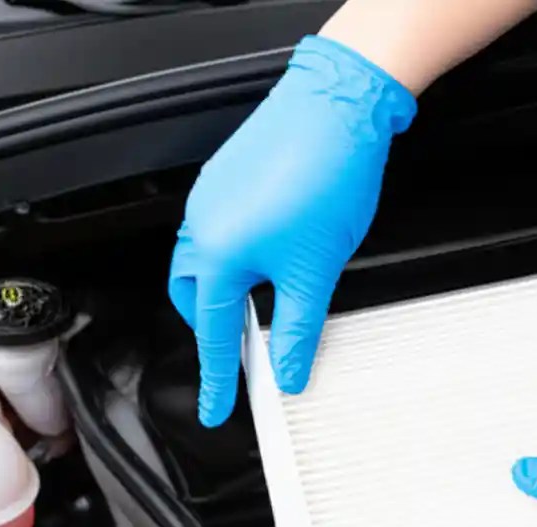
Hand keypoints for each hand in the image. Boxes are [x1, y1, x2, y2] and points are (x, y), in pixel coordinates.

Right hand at [168, 35, 416, 426]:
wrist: (338, 106)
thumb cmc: (326, 177)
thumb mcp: (316, 270)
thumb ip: (298, 328)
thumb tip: (288, 372)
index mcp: (217, 257)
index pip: (216, 336)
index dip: (220, 379)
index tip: (216, 410)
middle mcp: (202, 227)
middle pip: (197, 299)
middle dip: (218, 329)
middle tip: (247, 353)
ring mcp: (212, 199)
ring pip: (205, 264)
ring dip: (229, 292)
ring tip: (268, 303)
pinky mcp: (227, 178)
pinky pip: (217, 232)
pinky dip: (236, 258)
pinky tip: (272, 256)